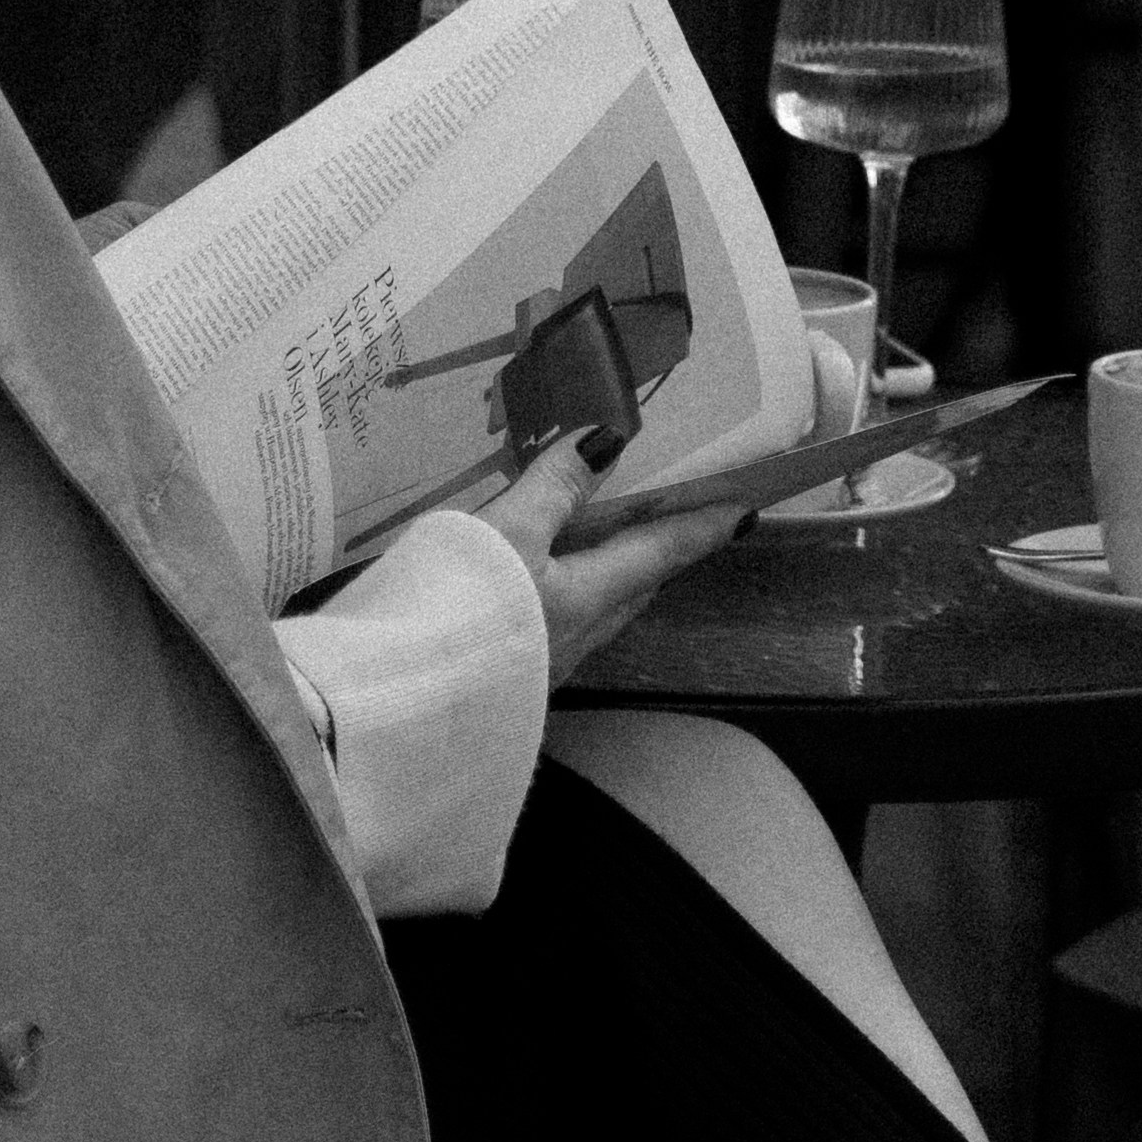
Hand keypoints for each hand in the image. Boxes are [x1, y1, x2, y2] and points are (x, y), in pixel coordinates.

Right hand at [481, 436, 739, 693]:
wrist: (394, 701)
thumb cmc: (457, 606)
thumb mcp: (505, 531)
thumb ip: (555, 487)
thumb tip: (611, 440)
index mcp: (591, 593)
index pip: (663, 551)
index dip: (703, 526)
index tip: (747, 509)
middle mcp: (581, 634)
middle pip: (636, 584)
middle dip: (659, 552)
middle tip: (676, 519)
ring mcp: (547, 662)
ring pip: (601, 609)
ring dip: (615, 576)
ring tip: (613, 544)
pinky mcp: (512, 676)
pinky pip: (561, 624)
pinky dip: (571, 593)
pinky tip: (541, 586)